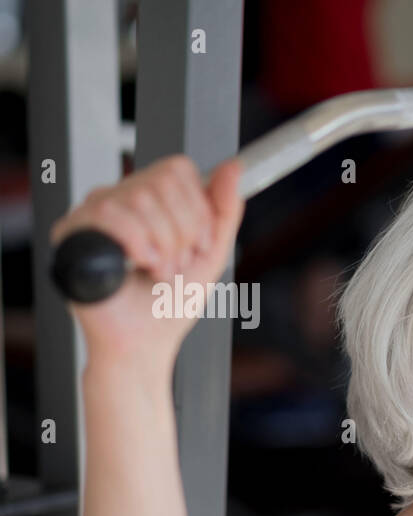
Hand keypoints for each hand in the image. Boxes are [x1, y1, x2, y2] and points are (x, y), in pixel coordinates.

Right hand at [50, 155, 244, 372]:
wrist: (144, 343)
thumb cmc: (170, 304)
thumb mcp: (211, 253)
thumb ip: (225, 211)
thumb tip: (234, 167)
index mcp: (147, 200)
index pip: (177, 169)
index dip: (197, 208)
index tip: (197, 244)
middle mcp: (116, 199)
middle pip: (162, 181)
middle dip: (183, 232)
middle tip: (175, 264)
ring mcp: (91, 213)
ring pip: (140, 197)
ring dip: (163, 246)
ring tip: (157, 272)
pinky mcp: (70, 232)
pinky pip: (111, 214)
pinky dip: (138, 245)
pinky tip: (137, 266)